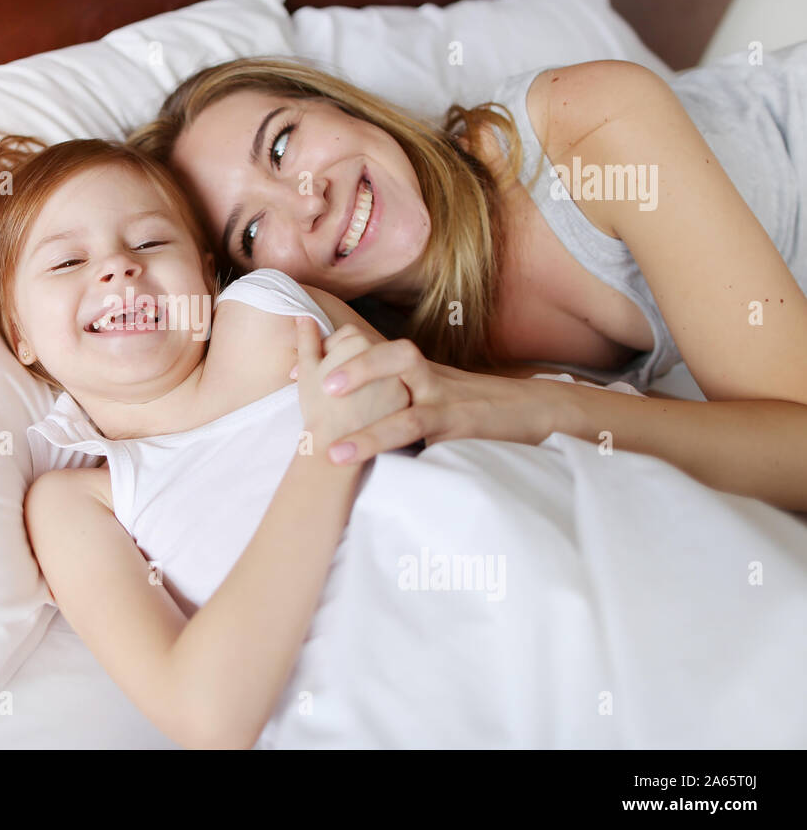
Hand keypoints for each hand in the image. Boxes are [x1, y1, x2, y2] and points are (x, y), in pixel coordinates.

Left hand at [292, 329, 564, 462]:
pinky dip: (416, 462)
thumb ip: (394, 390)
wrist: (537, 412)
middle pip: (396, 355)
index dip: (333, 355)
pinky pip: (440, 448)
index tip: (292, 373)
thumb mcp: (431, 389)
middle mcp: (432, 379)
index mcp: (417, 369)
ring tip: (337, 452)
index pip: (372, 349)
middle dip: (359, 367)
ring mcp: (451, 406)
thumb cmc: (474, 404)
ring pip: (412, 411)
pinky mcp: (467, 435)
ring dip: (373, 432)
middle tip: (323, 387)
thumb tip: (342, 402)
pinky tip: (393, 481)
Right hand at [293, 317, 410, 458]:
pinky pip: (393, 391)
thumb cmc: (317, 408)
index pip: (347, 336)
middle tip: (331, 389)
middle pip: (368, 352)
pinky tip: (363, 412)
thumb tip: (304, 316)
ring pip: (383, 371)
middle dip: (348, 368)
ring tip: (346, 402)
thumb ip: (308, 339)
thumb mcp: (308, 370)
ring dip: (365, 382)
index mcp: (363, 342)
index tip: (319, 376)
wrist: (336, 449)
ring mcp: (403, 377)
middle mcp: (388, 354)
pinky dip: (377, 398)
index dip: (328, 354)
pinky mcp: (409, 401)